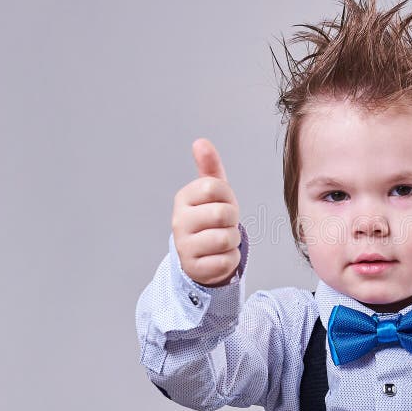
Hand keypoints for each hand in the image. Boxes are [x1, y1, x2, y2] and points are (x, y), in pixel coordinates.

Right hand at [171, 138, 241, 286]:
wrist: (203, 255)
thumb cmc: (211, 218)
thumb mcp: (213, 192)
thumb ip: (209, 167)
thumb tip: (200, 142)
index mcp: (183, 198)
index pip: (215, 187)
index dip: (227, 196)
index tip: (222, 203)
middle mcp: (179, 221)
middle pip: (223, 213)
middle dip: (232, 220)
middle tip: (223, 224)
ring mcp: (184, 246)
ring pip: (227, 238)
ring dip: (232, 240)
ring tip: (221, 240)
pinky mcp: (195, 268)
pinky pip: (227, 260)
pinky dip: (230, 259)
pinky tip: (219, 256)